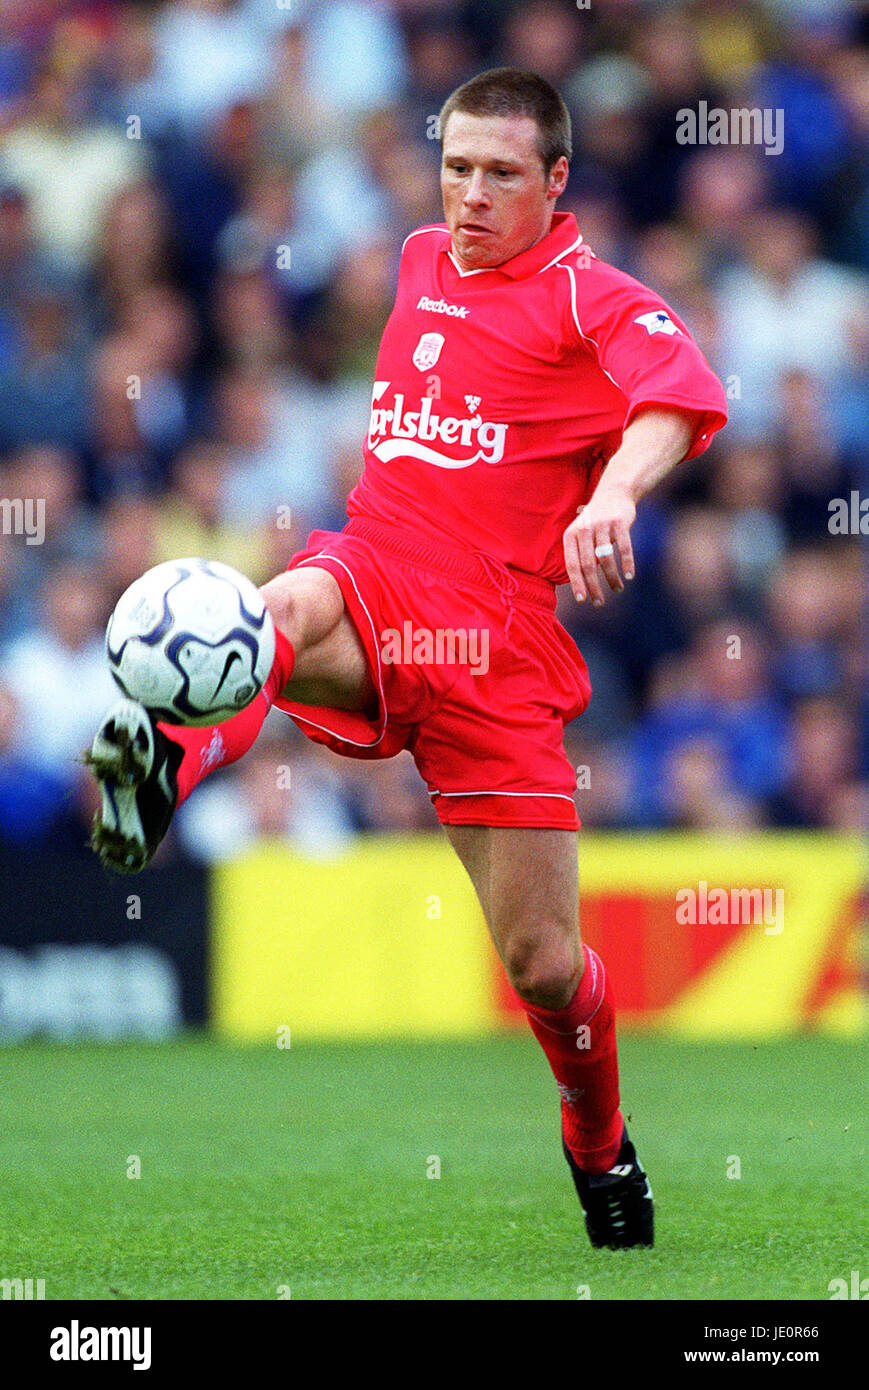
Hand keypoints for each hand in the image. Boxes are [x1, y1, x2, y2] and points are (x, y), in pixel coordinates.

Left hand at [563, 483, 635, 604]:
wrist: (614, 492)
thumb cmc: (595, 520)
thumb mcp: (580, 532)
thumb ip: (578, 554)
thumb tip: (578, 584)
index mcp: (571, 534)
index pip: (572, 564)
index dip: (577, 584)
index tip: (582, 600)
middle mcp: (584, 529)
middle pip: (588, 565)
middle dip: (594, 587)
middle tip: (599, 602)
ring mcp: (602, 525)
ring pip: (605, 559)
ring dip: (612, 578)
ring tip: (617, 589)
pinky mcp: (620, 522)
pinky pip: (624, 548)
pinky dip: (627, 564)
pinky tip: (629, 576)